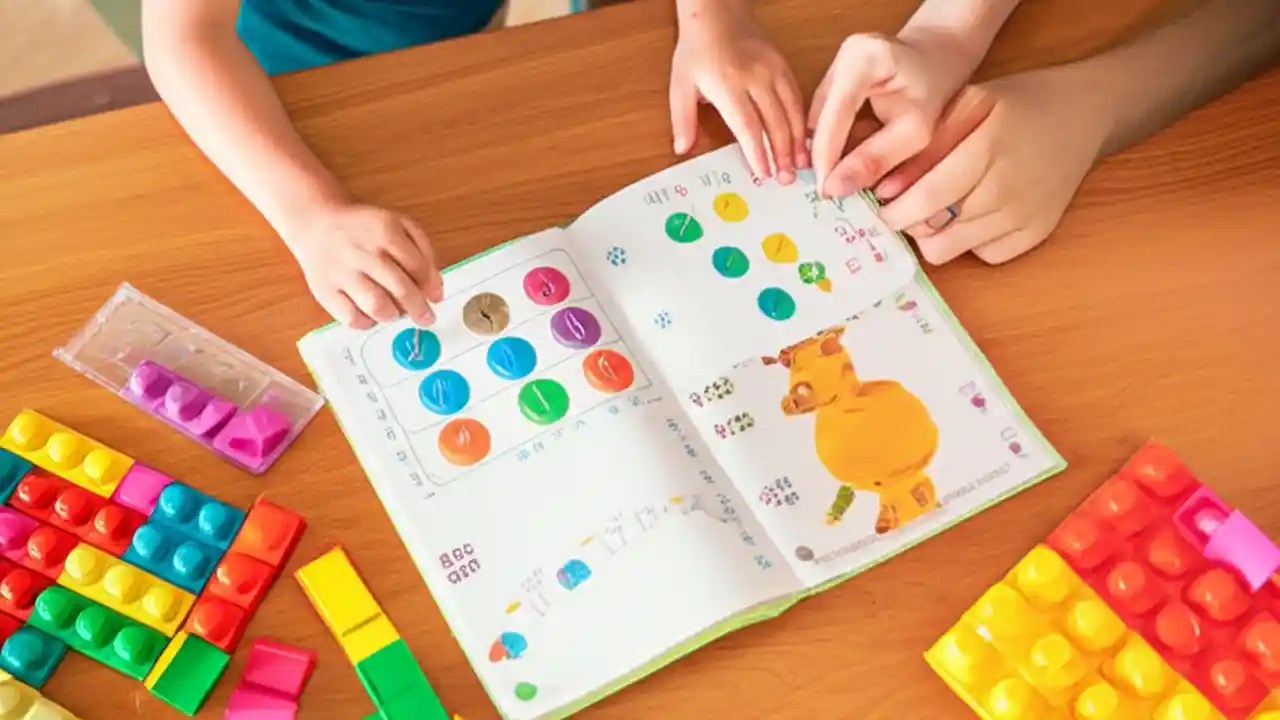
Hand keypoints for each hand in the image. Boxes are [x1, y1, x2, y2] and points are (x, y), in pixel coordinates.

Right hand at [284, 202, 443, 328]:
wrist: (316, 222)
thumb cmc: (364, 229)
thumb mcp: (399, 224)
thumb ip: (423, 252)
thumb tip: (436, 290)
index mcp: (385, 231)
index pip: (418, 267)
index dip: (431, 286)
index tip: (435, 298)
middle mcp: (363, 252)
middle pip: (400, 289)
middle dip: (419, 309)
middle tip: (426, 318)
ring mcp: (342, 272)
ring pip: (376, 306)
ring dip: (392, 315)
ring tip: (394, 311)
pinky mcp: (324, 290)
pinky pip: (351, 318)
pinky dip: (366, 322)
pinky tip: (370, 314)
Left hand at [671, 0, 805, 182]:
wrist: (716, 12)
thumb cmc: (696, 50)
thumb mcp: (680, 85)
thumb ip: (682, 119)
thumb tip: (682, 149)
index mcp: (728, 85)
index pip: (748, 127)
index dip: (758, 153)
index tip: (764, 173)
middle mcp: (755, 78)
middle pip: (775, 123)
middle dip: (782, 154)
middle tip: (786, 178)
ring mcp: (772, 70)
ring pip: (792, 111)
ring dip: (797, 140)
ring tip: (800, 164)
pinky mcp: (783, 65)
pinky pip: (797, 97)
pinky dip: (802, 120)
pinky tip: (803, 138)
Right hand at [809, 33, 968, 197]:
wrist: (940, 56)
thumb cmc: (936, 89)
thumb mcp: (914, 130)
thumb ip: (875, 159)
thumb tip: (834, 187)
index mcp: (863, 60)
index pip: (834, 116)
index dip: (825, 157)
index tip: (824, 193)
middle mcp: (842, 56)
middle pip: (820, 117)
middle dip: (823, 157)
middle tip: (828, 193)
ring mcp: (834, 63)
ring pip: (819, 118)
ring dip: (826, 150)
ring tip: (834, 181)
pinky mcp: (833, 75)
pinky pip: (825, 115)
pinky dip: (833, 139)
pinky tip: (841, 161)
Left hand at [875, 69, 1108, 264]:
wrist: (1084, 113)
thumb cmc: (1017, 104)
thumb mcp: (968, 103)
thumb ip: (926, 143)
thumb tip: (885, 187)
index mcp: (988, 149)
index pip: (927, 198)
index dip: (894, 208)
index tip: (880, 203)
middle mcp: (1008, 190)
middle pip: (933, 229)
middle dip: (907, 221)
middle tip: (904, 204)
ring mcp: (1025, 216)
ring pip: (951, 248)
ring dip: (934, 231)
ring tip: (940, 204)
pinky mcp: (1036, 234)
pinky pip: (981, 254)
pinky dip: (967, 239)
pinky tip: (973, 212)